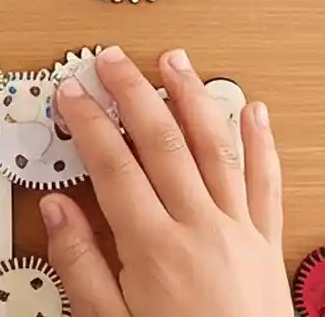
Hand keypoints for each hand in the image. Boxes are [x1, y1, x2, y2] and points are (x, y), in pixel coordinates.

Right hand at [40, 47, 292, 316]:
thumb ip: (81, 264)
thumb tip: (57, 210)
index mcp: (155, 250)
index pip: (115, 166)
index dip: (90, 122)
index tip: (72, 93)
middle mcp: (201, 230)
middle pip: (164, 142)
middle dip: (134, 92)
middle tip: (113, 59)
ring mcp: (239, 232)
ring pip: (216, 147)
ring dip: (193, 98)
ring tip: (176, 61)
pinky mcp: (267, 244)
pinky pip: (266, 181)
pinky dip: (261, 142)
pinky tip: (253, 110)